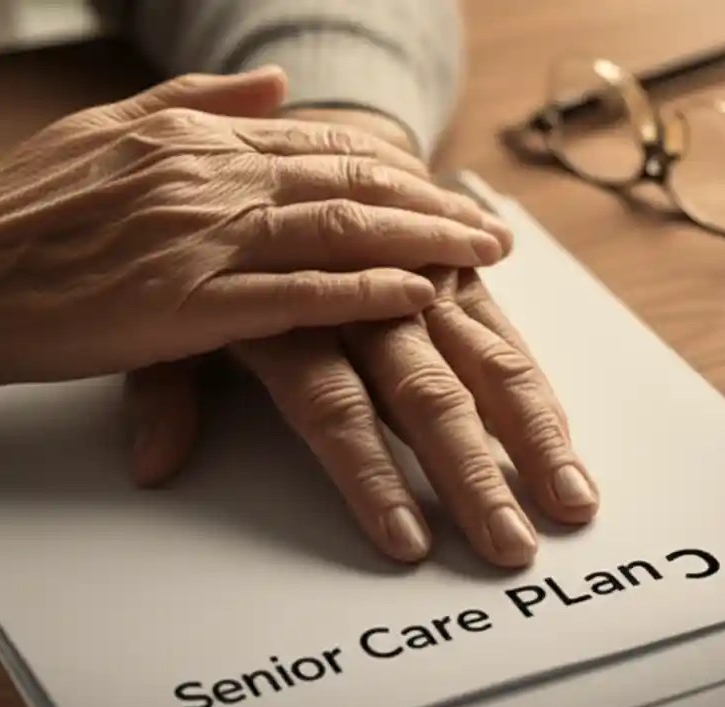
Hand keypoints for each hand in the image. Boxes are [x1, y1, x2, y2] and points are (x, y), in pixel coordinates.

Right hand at [0, 68, 510, 405]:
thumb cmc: (15, 212)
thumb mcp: (104, 130)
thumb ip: (196, 101)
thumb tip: (275, 84)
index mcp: (191, 136)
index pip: (320, 142)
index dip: (394, 165)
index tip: (442, 187)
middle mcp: (209, 176)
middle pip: (350, 179)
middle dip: (434, 204)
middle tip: (491, 228)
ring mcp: (204, 239)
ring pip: (343, 229)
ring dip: (425, 242)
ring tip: (483, 258)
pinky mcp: (190, 307)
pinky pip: (301, 295)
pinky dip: (368, 292)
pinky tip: (420, 296)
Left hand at [125, 107, 596, 567]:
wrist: (301, 145)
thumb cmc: (231, 248)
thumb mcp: (178, 312)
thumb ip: (165, 389)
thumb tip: (153, 467)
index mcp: (290, 314)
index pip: (334, 407)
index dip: (369, 475)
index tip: (406, 541)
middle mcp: (365, 299)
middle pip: (426, 393)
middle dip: (472, 474)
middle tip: (510, 544)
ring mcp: (422, 283)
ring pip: (483, 361)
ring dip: (531, 435)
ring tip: (571, 500)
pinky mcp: (458, 273)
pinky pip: (507, 329)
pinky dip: (539, 379)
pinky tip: (569, 432)